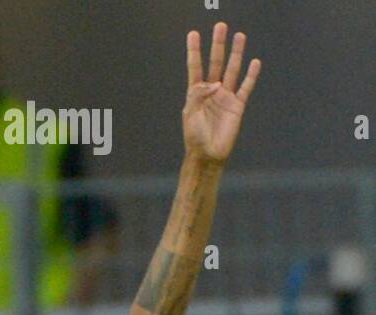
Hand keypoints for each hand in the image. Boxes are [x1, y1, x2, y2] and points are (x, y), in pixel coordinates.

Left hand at [183, 23, 260, 165]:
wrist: (209, 155)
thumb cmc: (195, 138)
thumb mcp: (190, 116)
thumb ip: (198, 97)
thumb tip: (214, 83)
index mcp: (196, 94)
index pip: (195, 68)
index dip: (194, 51)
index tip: (193, 34)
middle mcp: (212, 92)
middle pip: (216, 63)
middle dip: (218, 45)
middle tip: (220, 26)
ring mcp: (225, 97)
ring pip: (232, 70)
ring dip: (235, 53)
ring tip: (239, 36)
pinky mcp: (237, 105)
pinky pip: (246, 87)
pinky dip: (251, 75)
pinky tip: (255, 62)